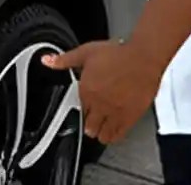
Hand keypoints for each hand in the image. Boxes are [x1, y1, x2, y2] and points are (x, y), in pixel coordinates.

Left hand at [42, 39, 164, 144]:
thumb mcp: (86, 53)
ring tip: (99, 132)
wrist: (142, 58)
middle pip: (89, 125)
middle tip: (90, 124)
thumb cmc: (118, 54)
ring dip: (100, 133)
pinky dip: (114, 136)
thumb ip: (65, 60)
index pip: (79, 108)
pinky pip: (119, 134)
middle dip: (88, 125)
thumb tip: (47, 61)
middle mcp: (99, 104)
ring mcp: (115, 112)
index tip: (85, 108)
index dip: (81, 109)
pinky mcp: (131, 117)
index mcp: (86, 91)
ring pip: (103, 134)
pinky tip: (114, 134)